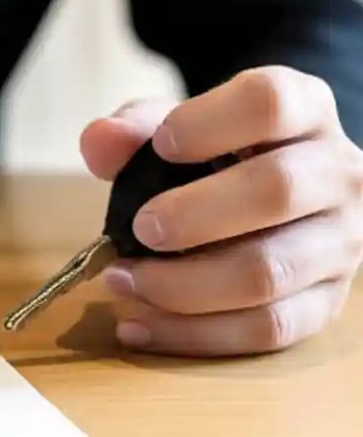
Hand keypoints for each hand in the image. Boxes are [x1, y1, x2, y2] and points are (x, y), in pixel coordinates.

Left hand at [79, 66, 362, 356]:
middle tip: (138, 229)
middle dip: (193, 215)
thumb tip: (98, 141)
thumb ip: (137, 127)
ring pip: (268, 273)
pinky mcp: (326, 303)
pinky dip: (192, 334)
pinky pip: (265, 329)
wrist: (274, 198)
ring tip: (122, 280)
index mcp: (305, 110)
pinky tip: (137, 325)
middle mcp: (339, 173)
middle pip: (276, 190)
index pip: (270, 102)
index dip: (210, 122)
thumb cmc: (219, 156)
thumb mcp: (179, 127)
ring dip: (181, 285)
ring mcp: (341, 243)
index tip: (163, 145)